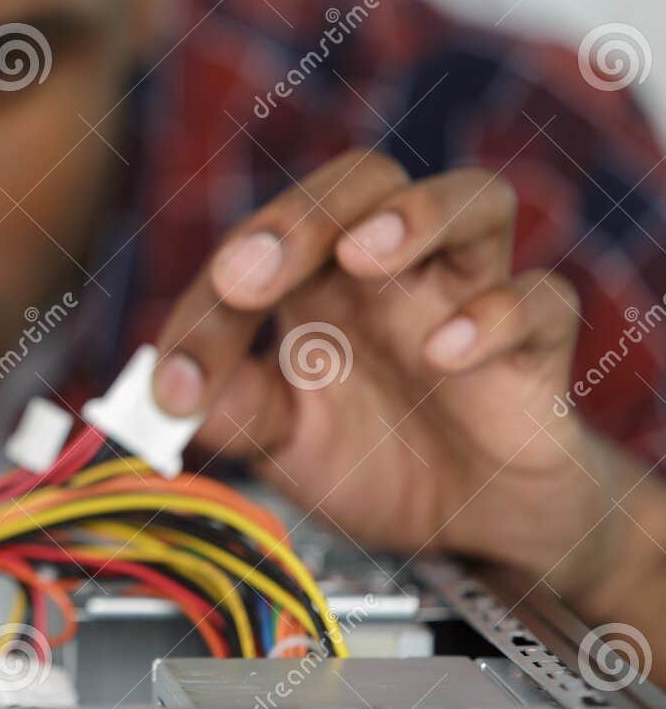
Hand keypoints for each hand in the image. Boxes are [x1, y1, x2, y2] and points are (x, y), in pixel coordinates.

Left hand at [152, 150, 618, 597]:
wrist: (476, 528)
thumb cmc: (375, 458)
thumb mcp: (282, 441)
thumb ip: (232, 410)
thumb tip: (166, 395)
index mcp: (319, 279)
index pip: (256, 250)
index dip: (206, 309)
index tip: (177, 383)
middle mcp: (395, 270)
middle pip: (362, 179)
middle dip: (300, 216)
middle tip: (248, 278)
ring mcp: (470, 296)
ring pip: (474, 199)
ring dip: (417, 215)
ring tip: (364, 255)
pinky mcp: (537, 347)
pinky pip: (542, 298)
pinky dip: (497, 314)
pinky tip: (446, 353)